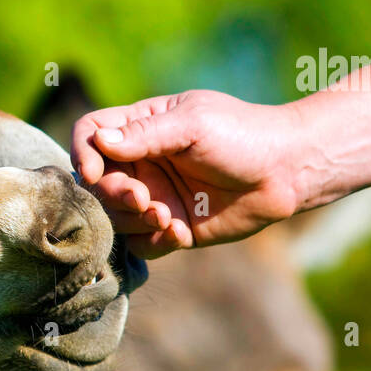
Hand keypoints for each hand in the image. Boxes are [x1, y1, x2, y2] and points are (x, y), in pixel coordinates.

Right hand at [71, 90, 303, 257]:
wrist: (286, 172)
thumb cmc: (243, 135)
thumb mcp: (193, 125)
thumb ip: (144, 134)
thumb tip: (98, 141)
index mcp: (140, 128)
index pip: (90, 134)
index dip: (83, 152)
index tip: (97, 172)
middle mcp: (140, 163)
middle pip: (96, 183)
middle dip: (114, 196)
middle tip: (144, 200)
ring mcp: (153, 197)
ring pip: (114, 217)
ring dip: (135, 222)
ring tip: (168, 218)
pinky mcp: (170, 227)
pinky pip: (141, 245)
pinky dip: (155, 244)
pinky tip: (181, 233)